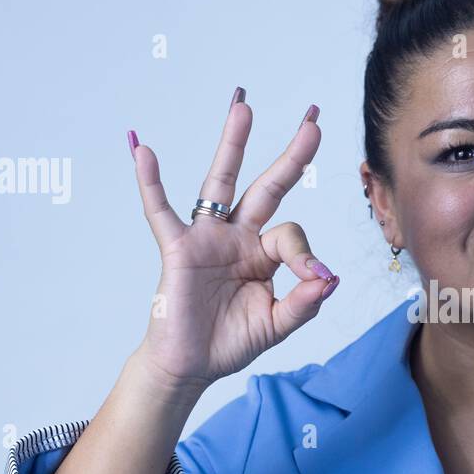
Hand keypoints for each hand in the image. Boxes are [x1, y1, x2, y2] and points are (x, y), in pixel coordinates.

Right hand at [127, 88, 337, 396]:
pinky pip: (160, 210)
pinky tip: (143, 151)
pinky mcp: (178, 249)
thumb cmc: (231, 342)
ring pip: (221, 182)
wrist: (190, 366)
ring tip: (243, 107)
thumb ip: (304, 303)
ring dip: (232, 144)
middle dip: (291, 155)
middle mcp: (238, 237)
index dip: (306, 255)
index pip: (291, 236)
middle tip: (313, 120)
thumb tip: (330, 277)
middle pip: (268, 187)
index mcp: (264, 254)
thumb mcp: (277, 325)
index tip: (313, 278)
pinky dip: (150, 181)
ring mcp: (208, 238)